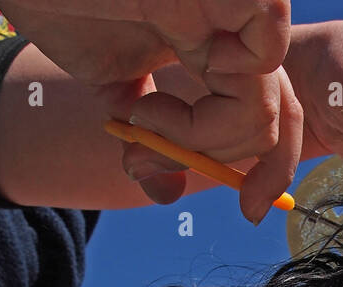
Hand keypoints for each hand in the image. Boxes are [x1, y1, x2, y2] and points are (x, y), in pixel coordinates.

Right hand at [0, 2, 297, 221]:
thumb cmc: (62, 3)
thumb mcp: (111, 81)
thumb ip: (148, 134)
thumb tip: (169, 193)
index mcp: (214, 47)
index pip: (270, 116)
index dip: (270, 170)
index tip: (248, 210)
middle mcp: (233, 29)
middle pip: (280, 121)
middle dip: (227, 164)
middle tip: (157, 162)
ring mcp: (239, 8)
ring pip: (269, 109)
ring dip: (203, 139)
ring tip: (144, 115)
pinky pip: (268, 61)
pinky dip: (222, 98)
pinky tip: (170, 83)